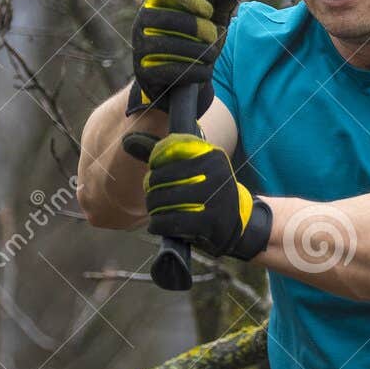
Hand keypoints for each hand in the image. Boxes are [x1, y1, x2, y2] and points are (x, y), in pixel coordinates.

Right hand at [122, 0, 240, 161]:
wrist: (175, 85)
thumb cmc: (193, 47)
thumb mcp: (208, 25)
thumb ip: (219, 4)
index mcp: (156, 5)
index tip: (209, 11)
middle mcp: (142, 24)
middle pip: (167, 19)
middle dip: (196, 28)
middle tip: (213, 36)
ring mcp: (140, 49)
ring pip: (168, 45)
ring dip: (196, 51)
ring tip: (211, 56)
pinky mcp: (143, 74)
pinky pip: (169, 70)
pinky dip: (192, 71)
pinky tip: (205, 72)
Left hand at [143, 133, 271, 260]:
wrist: (237, 223)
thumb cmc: (210, 194)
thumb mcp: (202, 169)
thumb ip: (174, 156)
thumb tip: (132, 143)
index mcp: (212, 155)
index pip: (172, 149)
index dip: (156, 162)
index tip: (153, 171)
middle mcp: (216, 173)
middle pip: (163, 177)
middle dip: (151, 189)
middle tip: (151, 196)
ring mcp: (215, 197)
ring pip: (165, 199)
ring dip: (153, 207)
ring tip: (154, 211)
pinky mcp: (211, 221)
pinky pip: (174, 221)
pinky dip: (158, 224)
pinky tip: (156, 225)